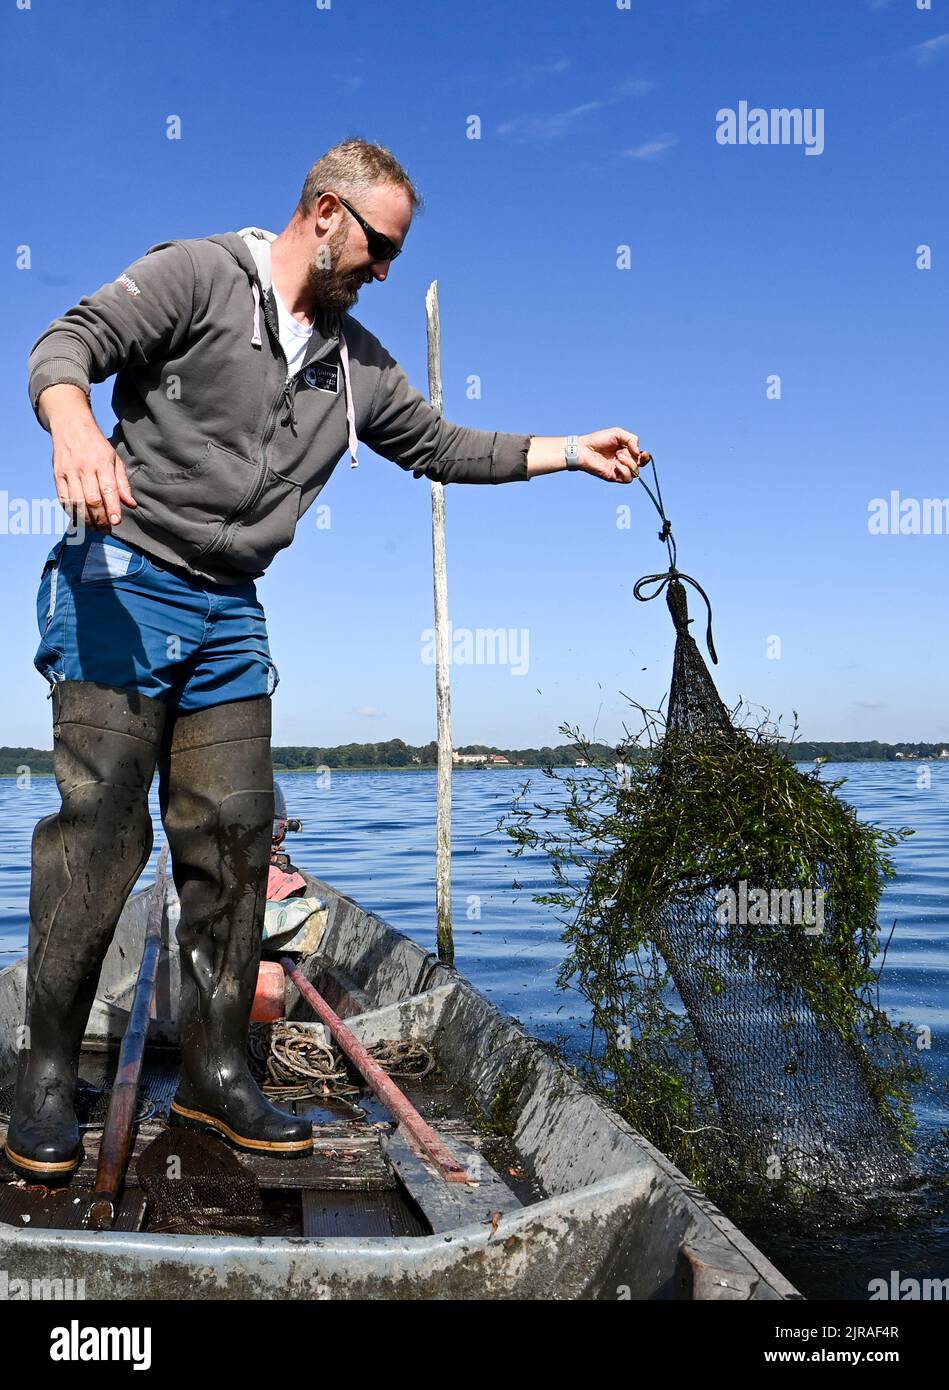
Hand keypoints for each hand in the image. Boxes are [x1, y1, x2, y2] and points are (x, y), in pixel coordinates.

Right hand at [51, 415, 136, 530]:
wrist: (71, 426)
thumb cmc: (96, 445)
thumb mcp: (114, 459)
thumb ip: (123, 483)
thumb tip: (131, 504)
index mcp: (102, 463)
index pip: (108, 490)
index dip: (112, 508)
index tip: (116, 522)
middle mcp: (84, 468)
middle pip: (92, 500)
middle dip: (100, 519)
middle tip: (106, 530)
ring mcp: (69, 472)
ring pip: (77, 502)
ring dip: (86, 520)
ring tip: (94, 528)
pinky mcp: (57, 475)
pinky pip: (63, 499)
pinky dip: (71, 512)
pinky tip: (79, 519)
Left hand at [579, 428, 650, 482]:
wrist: (584, 448)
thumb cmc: (599, 440)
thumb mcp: (618, 433)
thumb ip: (632, 439)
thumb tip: (639, 452)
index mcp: (627, 451)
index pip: (642, 458)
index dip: (646, 457)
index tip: (643, 453)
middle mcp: (624, 462)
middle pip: (640, 465)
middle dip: (635, 457)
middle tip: (622, 452)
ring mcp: (619, 470)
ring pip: (635, 472)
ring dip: (629, 463)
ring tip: (618, 456)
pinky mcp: (614, 477)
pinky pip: (627, 479)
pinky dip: (625, 471)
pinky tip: (616, 464)